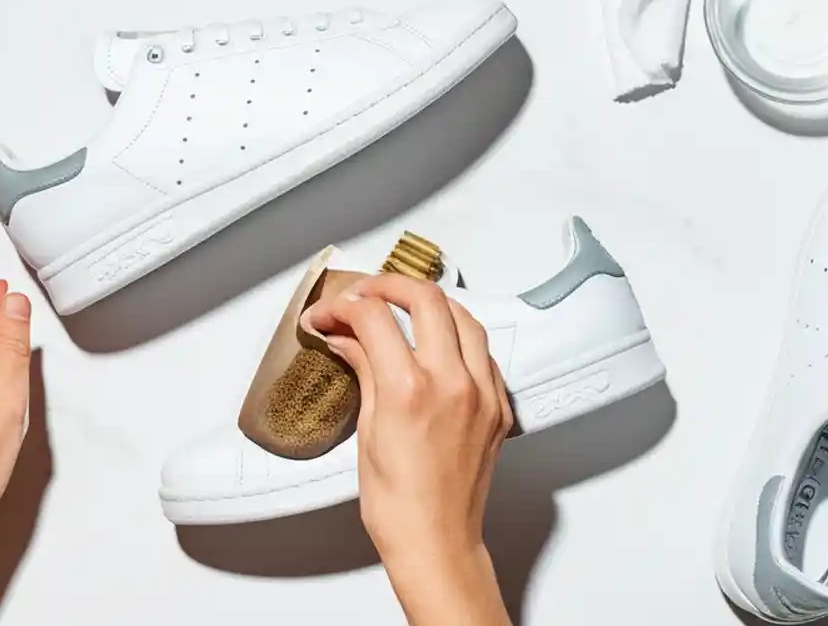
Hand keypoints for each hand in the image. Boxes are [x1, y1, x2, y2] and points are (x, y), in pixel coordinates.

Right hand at [304, 273, 512, 624]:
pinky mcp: (499, 406)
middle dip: (390, 285)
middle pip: (427, 299)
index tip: (328, 314)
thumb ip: (364, 371)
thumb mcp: (367, 432)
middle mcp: (452, 382)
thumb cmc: (395, 503)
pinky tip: (439, 343)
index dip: (343, 307)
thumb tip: (345, 337)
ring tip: (405, 308)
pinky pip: (484, 352)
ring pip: (465, 317)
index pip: (375, 318)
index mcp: (410, 390)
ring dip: (433, 304)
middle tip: (365, 294)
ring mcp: (482, 392)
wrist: (437, 542)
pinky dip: (459, 336)